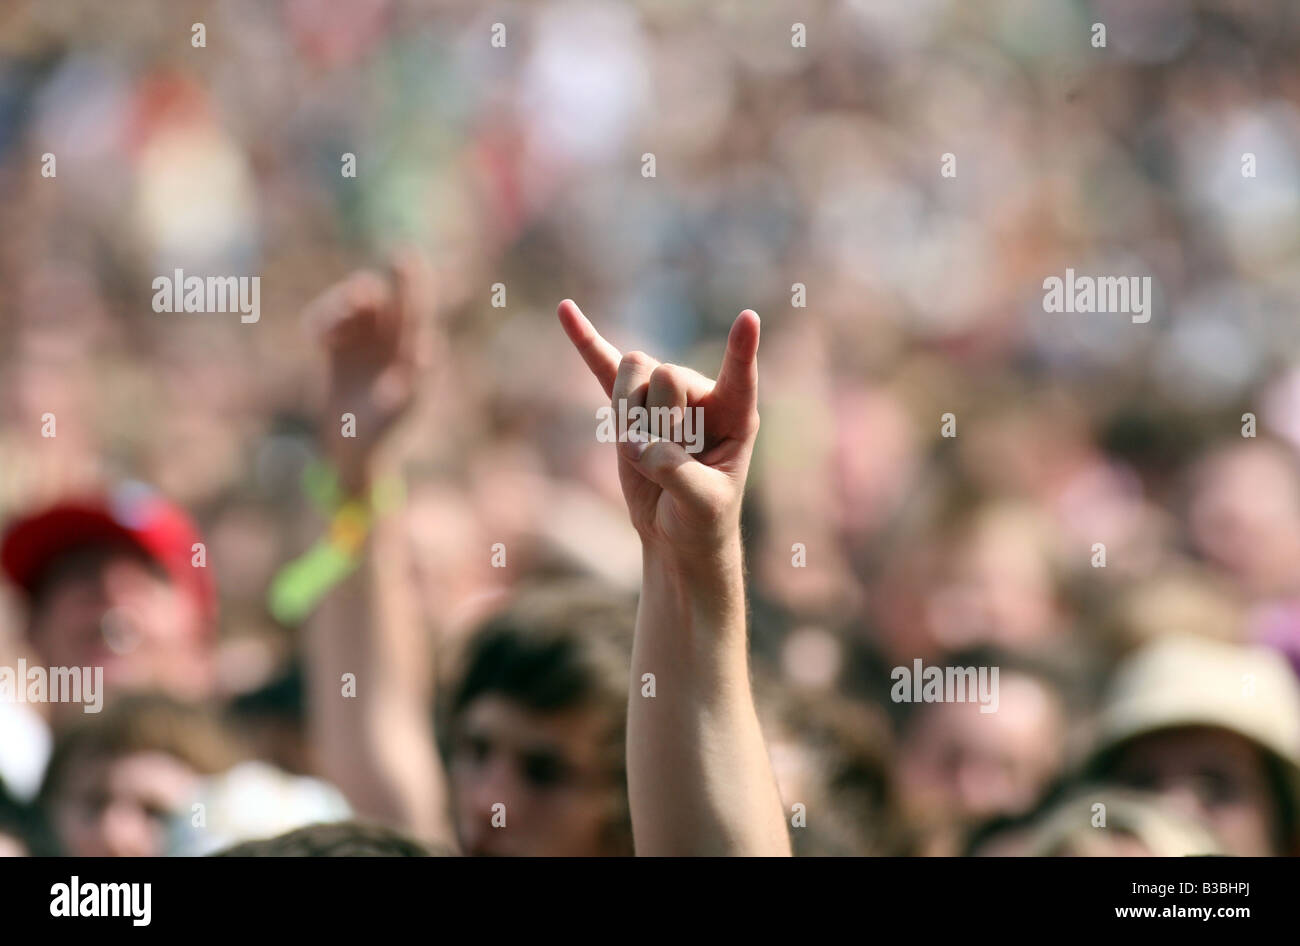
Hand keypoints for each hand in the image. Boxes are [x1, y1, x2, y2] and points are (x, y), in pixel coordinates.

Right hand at [305, 250, 434, 491]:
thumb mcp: (399, 412)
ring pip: (353, 306)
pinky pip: (330, 321)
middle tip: (352, 300)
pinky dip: (322, 323)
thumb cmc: (384, 436)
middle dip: (361, 296)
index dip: (411, 283)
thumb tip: (424, 353)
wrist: (355, 453)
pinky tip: (317, 340)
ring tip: (324, 336)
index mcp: (414, 352)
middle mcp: (393, 341)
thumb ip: (411, 382)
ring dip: (337, 311)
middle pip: (380, 300)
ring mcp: (367, 343)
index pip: (415, 311)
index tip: (404, 255)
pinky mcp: (341, 348)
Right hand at [557, 299, 759, 556]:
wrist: (676, 533)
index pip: (739, 374)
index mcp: (735, 413)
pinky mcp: (629, 407)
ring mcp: (662, 397)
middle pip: (667, 375)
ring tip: (641, 451)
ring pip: (633, 372)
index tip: (748, 318)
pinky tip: (566, 310)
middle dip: (658, 420)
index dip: (741, 349)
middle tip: (668, 462)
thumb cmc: (702, 520)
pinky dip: (586, 341)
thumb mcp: (702, 504)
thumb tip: (637, 443)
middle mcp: (701, 395)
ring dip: (629, 412)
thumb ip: (676, 472)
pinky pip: (604, 367)